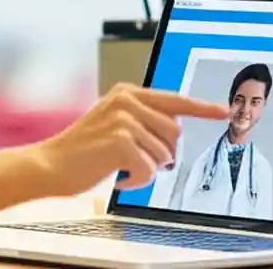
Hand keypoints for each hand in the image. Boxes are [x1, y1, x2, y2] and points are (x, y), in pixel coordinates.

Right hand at [29, 84, 228, 195]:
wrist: (50, 165)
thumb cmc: (82, 151)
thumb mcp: (114, 125)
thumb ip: (142, 121)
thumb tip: (174, 133)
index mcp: (127, 93)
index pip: (174, 99)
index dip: (201, 107)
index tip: (222, 111)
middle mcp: (126, 100)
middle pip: (174, 131)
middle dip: (164, 154)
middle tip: (141, 163)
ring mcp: (123, 118)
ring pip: (163, 152)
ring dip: (148, 169)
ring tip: (123, 169)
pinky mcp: (120, 140)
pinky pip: (149, 168)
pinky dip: (137, 180)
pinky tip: (118, 178)